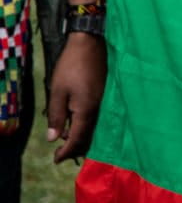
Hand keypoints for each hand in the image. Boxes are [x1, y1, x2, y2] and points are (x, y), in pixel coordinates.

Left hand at [47, 32, 104, 160]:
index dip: (66, 152)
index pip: (78, 138)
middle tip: (59, 151)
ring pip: (94, 126)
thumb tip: (53, 138)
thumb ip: (56, 116)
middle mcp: (99, 109)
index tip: (56, 159)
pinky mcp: (105, 94)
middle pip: (89, 136)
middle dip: (74, 146)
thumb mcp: (57, 91)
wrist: (91, 43)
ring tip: (66, 136)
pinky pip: (97, 116)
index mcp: (87, 110)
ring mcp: (104, 101)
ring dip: (80, 135)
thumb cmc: (71, 66)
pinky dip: (87, 124)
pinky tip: (78, 121)